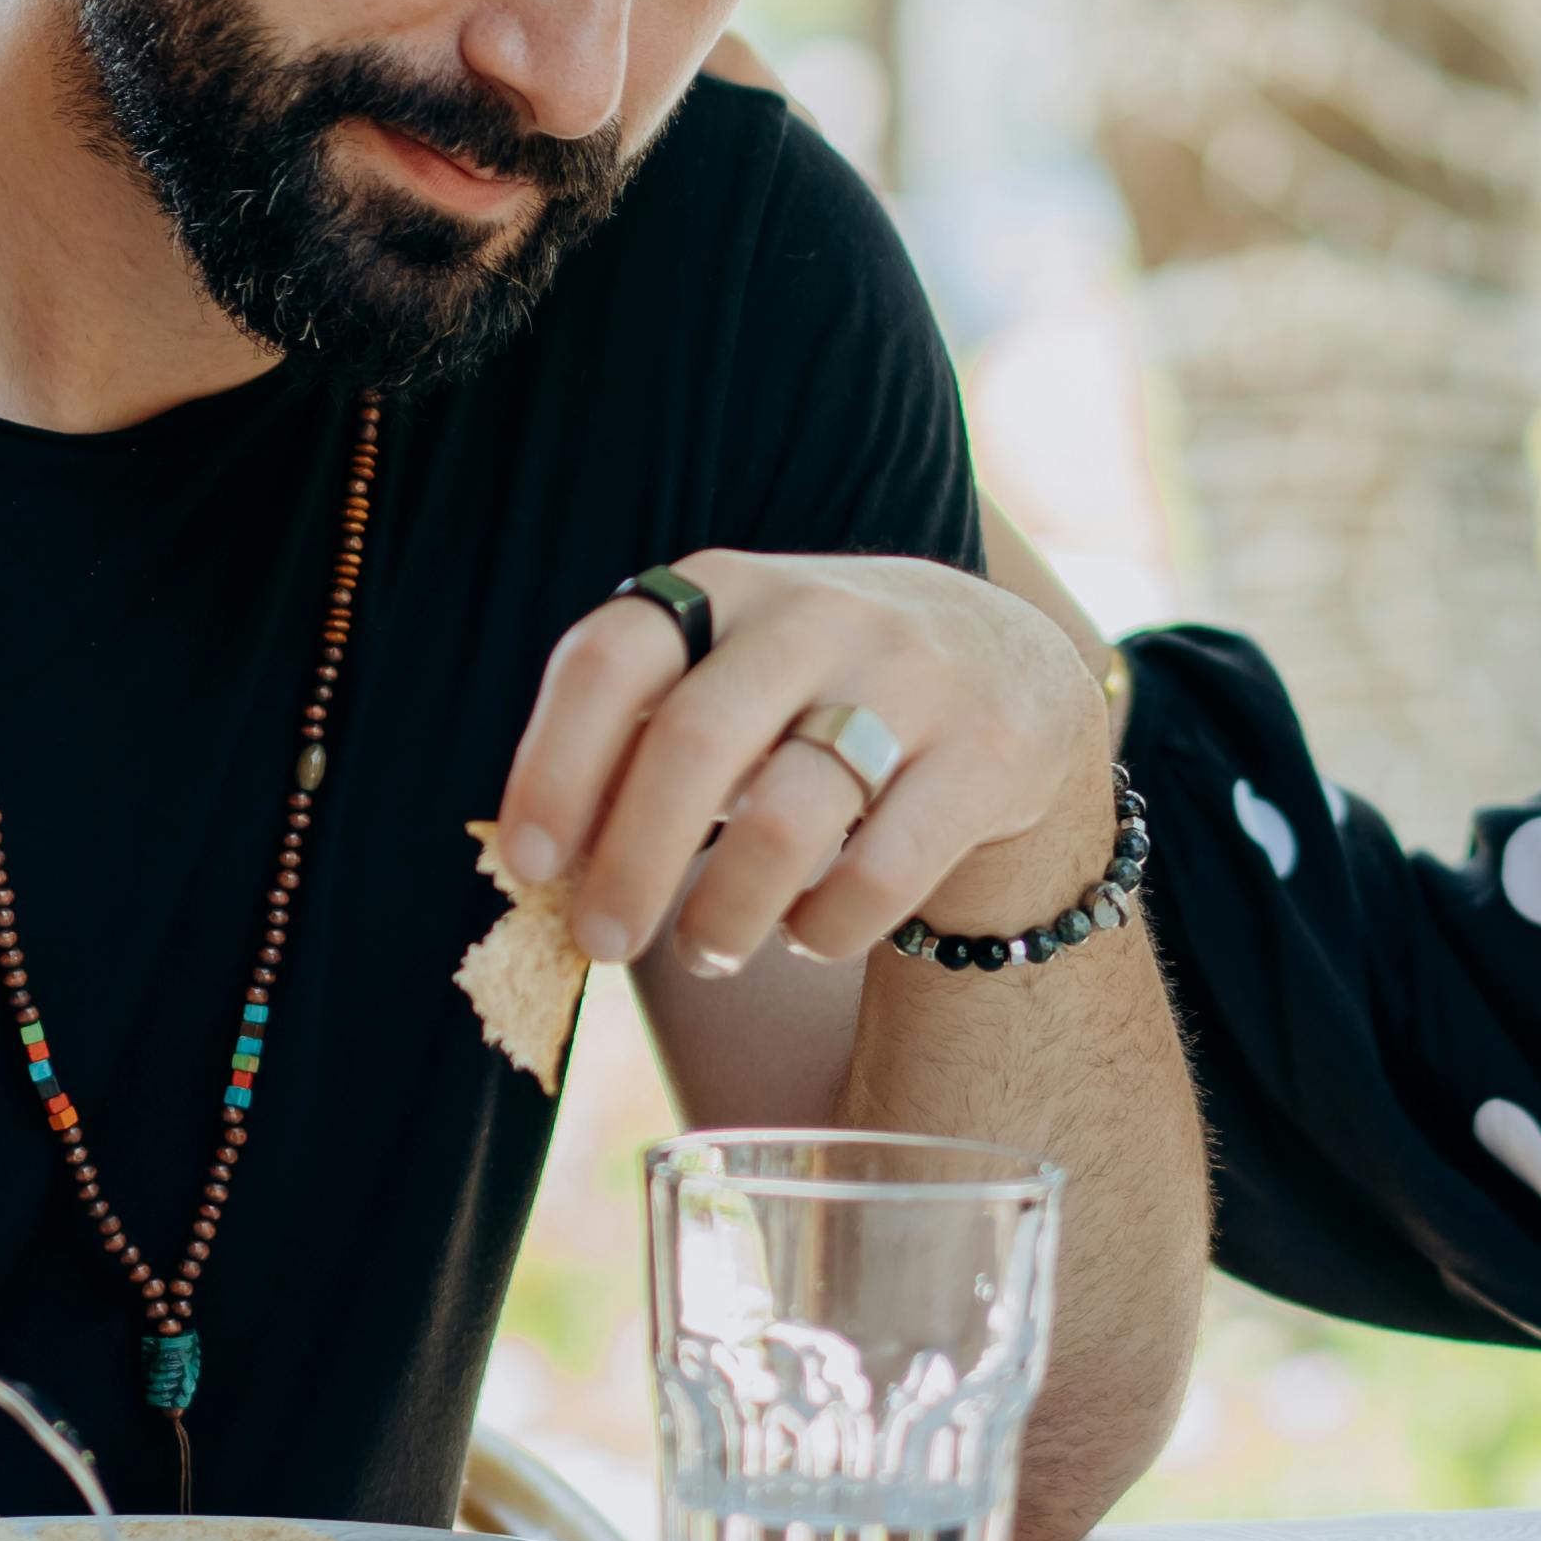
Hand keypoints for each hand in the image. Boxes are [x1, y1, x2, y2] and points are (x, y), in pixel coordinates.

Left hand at [500, 552, 1111, 983]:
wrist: (1011, 661)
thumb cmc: (821, 689)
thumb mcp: (732, 671)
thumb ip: (642, 737)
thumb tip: (544, 858)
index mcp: (726, 588)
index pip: (613, 657)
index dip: (556, 763)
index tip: (529, 861)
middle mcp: (815, 616)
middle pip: (694, 741)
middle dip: (631, 863)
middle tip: (601, 942)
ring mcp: (910, 679)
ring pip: (789, 819)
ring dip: (724, 912)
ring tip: (705, 952)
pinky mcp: (985, 754)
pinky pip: (883, 870)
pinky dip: (825, 927)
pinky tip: (806, 935)